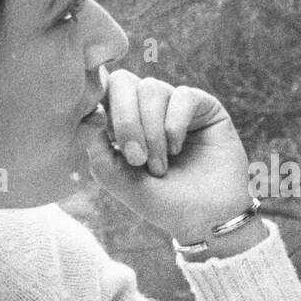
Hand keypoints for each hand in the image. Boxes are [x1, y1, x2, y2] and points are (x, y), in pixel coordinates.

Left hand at [82, 69, 251, 241]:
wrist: (208, 219)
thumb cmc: (163, 202)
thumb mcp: (120, 181)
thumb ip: (97, 149)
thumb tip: (92, 114)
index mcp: (123, 122)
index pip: (103, 91)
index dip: (100, 106)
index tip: (107, 140)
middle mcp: (148, 109)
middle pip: (123, 81)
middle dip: (125, 120)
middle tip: (136, 159)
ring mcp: (175, 105)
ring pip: (151, 89)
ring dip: (152, 132)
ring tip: (160, 166)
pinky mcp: (204, 107)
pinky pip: (182, 95)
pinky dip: (174, 123)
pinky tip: (177, 149)